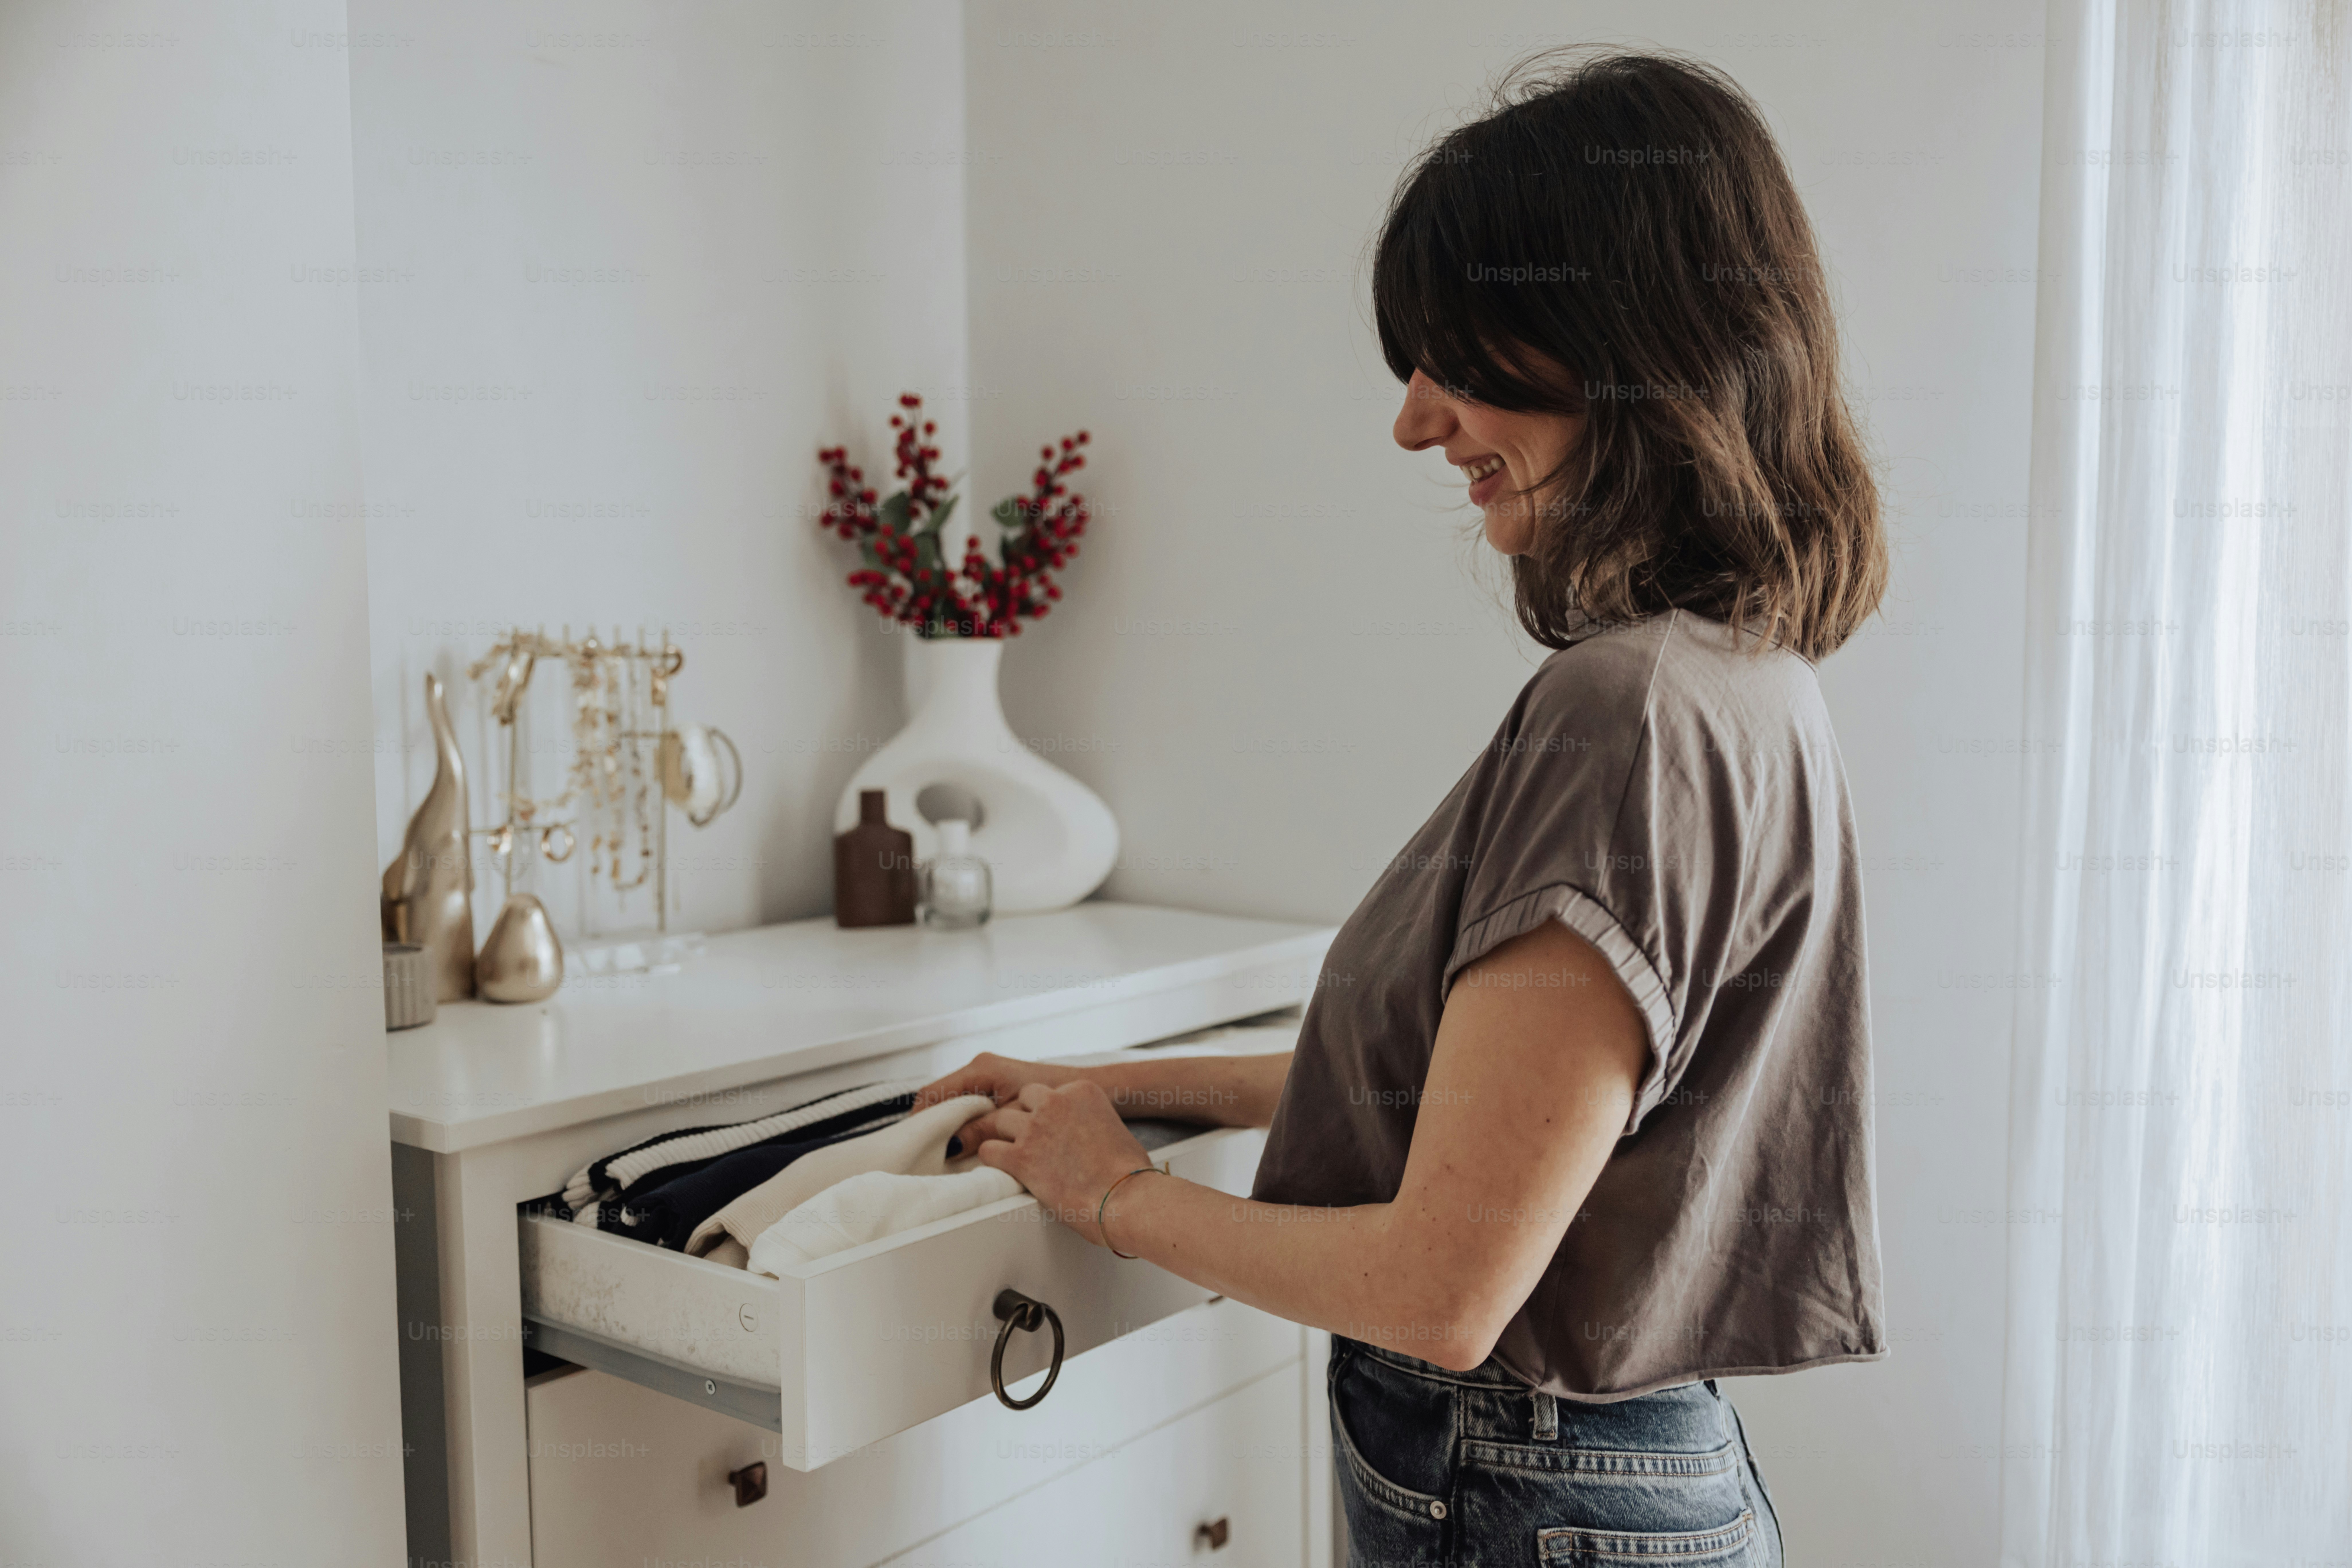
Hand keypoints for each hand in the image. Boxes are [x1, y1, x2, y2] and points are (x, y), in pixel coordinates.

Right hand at [914, 1052, 1087, 1154]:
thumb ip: (981, 1130)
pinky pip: (970, 1103)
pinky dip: (965, 1122)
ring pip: (955, 1103)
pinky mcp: (998, 1085)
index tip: (915, 1145)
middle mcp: (981, 1068)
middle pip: (941, 1098)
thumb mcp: (1014, 1118)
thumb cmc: (1056, 1096)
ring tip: (944, 1153)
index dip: (920, 1120)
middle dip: (933, 1125)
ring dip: (949, 1126)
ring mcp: (989, 1075)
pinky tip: (967, 1143)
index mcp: (981, 1069)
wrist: (1086, 1088)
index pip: (933, 1093)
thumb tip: (950, 1148)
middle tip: (927, 1154)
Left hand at [964, 1081, 1152, 1248]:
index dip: (1049, 1111)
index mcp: (1082, 1090)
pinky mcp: (1021, 1156)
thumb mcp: (1112, 1127)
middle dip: (1026, 1116)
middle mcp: (1056, 1102)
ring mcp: (1036, 1128)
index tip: (1054, 1128)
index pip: (1050, 1091)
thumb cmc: (1128, 1171)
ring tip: (1019, 1155)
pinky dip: (993, 1158)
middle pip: (1024, 1098)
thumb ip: (1090, 1119)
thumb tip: (1082, 1133)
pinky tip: (1004, 1168)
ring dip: (1007, 1137)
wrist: (1125, 1197)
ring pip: (1001, 1120)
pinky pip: (989, 1149)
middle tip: (1033, 1139)